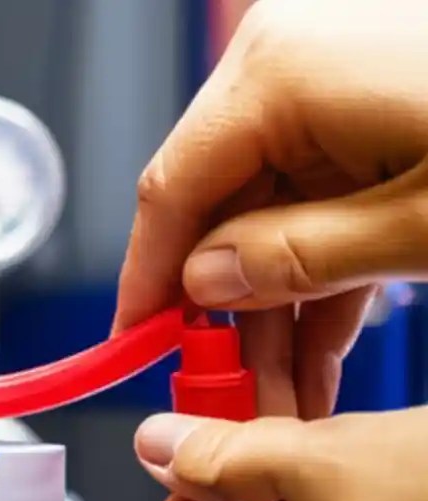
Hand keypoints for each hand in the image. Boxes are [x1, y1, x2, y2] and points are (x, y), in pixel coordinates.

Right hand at [113, 0, 427, 418]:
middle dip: (224, 316)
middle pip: (219, 208)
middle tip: (229, 399)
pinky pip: (319, 197)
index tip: (137, 349)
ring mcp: (333, 82)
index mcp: (283, 74)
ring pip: (268, 213)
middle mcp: (293, 66)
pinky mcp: (373, 107)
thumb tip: (209, 286)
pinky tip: (322, 348)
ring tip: (287, 398)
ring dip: (274, 309)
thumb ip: (297, 257)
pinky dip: (321, 272)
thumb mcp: (424, 224)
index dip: (147, 280)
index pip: (172, 189)